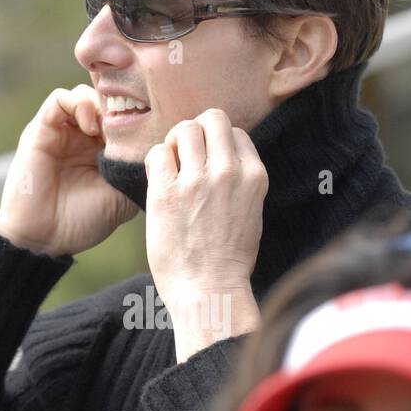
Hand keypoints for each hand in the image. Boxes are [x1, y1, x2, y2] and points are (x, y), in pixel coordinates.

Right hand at [0, 85, 138, 255]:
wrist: (44, 236)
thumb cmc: (82, 222)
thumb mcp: (123, 199)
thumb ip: (138, 172)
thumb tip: (161, 150)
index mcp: (104, 152)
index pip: (124, 118)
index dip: (137, 115)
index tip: (152, 124)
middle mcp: (84, 138)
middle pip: (106, 100)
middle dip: (120, 104)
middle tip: (131, 119)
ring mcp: (63, 132)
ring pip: (84, 94)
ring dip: (99, 104)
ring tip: (105, 129)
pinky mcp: (42, 129)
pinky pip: (59, 98)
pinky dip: (77, 104)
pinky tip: (90, 127)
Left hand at [144, 110, 266, 355]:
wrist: (210, 292)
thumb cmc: (228, 259)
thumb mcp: (251, 212)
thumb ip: (240, 180)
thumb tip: (221, 154)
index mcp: (254, 176)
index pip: (235, 132)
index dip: (218, 143)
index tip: (208, 162)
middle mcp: (228, 172)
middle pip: (211, 119)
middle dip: (197, 132)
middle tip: (187, 156)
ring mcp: (197, 182)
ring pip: (184, 130)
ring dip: (175, 144)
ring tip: (173, 168)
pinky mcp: (167, 194)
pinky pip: (158, 153)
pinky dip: (156, 162)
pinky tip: (159, 182)